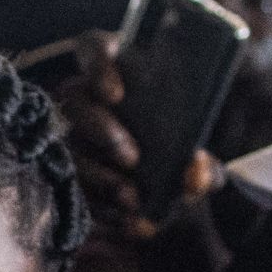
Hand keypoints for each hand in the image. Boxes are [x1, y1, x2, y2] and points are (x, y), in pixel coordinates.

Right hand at [40, 32, 212, 243]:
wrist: (168, 194)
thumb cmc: (178, 154)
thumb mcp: (197, 158)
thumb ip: (204, 166)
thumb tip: (196, 171)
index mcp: (118, 72)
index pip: (92, 48)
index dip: (98, 66)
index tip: (116, 95)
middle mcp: (86, 98)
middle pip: (76, 101)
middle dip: (102, 130)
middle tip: (132, 157)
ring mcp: (70, 136)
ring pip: (68, 148)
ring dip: (98, 176)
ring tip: (132, 199)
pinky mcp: (67, 173)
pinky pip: (73, 188)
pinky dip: (103, 209)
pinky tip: (128, 223)